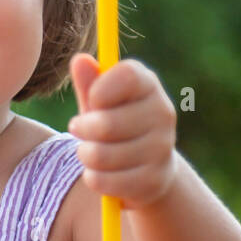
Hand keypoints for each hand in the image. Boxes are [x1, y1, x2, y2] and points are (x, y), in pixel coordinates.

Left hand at [67, 53, 177, 210]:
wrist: (148, 168)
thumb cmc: (115, 125)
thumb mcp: (100, 103)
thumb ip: (89, 83)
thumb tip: (79, 60)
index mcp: (149, 85)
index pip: (127, 76)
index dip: (100, 89)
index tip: (92, 100)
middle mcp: (163, 114)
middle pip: (106, 123)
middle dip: (82, 129)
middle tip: (78, 128)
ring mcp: (162, 149)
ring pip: (101, 155)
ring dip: (85, 155)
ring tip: (87, 152)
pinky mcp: (154, 180)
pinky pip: (105, 181)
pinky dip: (93, 178)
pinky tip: (99, 173)